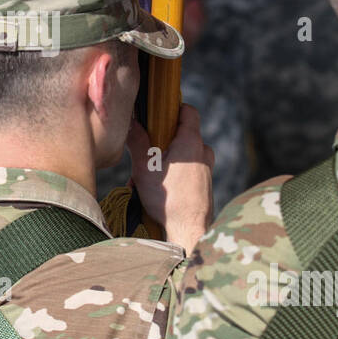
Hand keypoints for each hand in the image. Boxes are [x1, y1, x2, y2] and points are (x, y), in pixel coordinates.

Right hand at [127, 105, 213, 253]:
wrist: (188, 230)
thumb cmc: (168, 199)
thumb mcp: (144, 168)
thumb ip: (137, 142)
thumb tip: (131, 123)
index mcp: (191, 141)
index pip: (188, 111)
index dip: (173, 108)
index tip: (157, 115)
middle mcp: (203, 151)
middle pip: (185, 133)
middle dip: (165, 139)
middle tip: (148, 151)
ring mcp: (207, 168)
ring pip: (187, 152)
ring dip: (171, 158)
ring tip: (153, 173)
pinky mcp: (206, 183)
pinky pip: (191, 169)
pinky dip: (178, 172)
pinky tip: (162, 187)